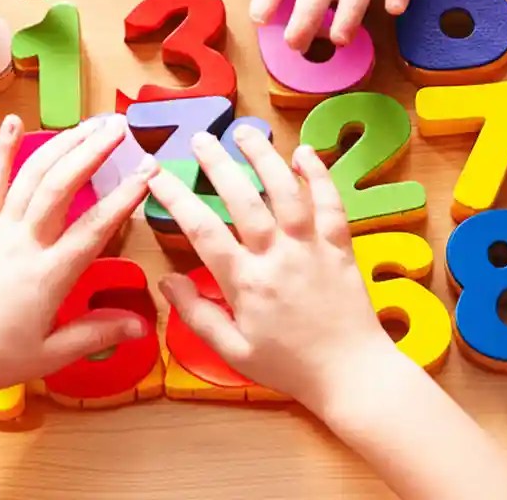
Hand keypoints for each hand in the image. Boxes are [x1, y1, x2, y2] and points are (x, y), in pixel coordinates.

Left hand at [0, 114, 157, 396]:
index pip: (94, 227)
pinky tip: (12, 122)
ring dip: (61, 144)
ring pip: (32, 176)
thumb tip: (142, 326)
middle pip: (61, 186)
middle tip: (119, 128)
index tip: (147, 171)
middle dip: (92, 151)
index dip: (124, 197)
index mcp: (48, 276)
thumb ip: (98, 332)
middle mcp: (24, 244)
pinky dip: (1, 150)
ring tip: (89, 123)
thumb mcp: (53, 353)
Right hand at [146, 127, 396, 411]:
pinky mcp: (340, 246)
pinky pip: (330, 203)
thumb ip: (196, 315)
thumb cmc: (289, 367)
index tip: (155, 174)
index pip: (202, 230)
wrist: (351, 374)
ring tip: (245, 131)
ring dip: (265, 157)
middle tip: (200, 138)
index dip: (176, 198)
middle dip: (218, 164)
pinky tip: (304, 152)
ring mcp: (311, 247)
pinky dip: (318, 175)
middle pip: (243, 199)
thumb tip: (165, 281)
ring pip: (286, 191)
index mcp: (245, 283)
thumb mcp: (232, 351)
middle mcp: (277, 257)